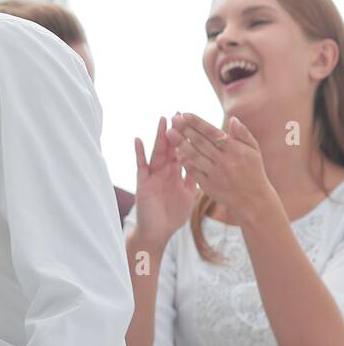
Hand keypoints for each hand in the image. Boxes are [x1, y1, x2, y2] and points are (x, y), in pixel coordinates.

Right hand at [132, 115, 196, 245]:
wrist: (159, 232)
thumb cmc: (172, 215)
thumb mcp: (189, 194)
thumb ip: (194, 178)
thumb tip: (205, 164)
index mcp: (176, 173)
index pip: (183, 150)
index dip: (188, 137)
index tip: (194, 121)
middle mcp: (164, 171)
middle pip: (170, 147)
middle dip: (175, 130)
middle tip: (179, 113)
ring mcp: (153, 175)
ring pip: (157, 152)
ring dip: (159, 136)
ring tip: (162, 119)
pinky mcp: (143, 183)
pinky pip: (141, 166)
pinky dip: (139, 153)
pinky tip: (138, 140)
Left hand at [167, 113, 272, 225]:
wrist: (253, 199)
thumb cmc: (252, 170)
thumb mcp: (253, 150)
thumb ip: (243, 134)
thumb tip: (232, 118)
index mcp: (236, 149)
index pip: (213, 132)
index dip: (197, 122)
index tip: (185, 114)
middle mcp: (225, 160)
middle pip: (200, 142)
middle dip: (185, 129)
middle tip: (173, 119)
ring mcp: (215, 173)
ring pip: (194, 156)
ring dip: (180, 143)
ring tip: (169, 133)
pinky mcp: (208, 185)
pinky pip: (193, 171)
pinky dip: (184, 161)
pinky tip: (176, 152)